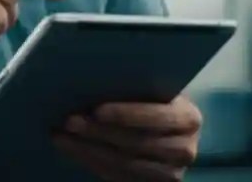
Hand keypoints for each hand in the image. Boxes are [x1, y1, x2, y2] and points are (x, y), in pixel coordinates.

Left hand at [54, 96, 201, 180]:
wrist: (167, 129)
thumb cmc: (152, 100)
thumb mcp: (152, 90)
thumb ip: (133, 87)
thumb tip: (92, 80)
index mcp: (188, 117)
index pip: (156, 116)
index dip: (126, 114)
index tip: (97, 110)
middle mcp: (185, 149)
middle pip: (136, 144)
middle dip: (99, 133)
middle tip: (70, 122)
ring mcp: (172, 173)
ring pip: (125, 164)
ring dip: (89, 150)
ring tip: (63, 137)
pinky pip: (119, 178)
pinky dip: (93, 163)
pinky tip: (74, 150)